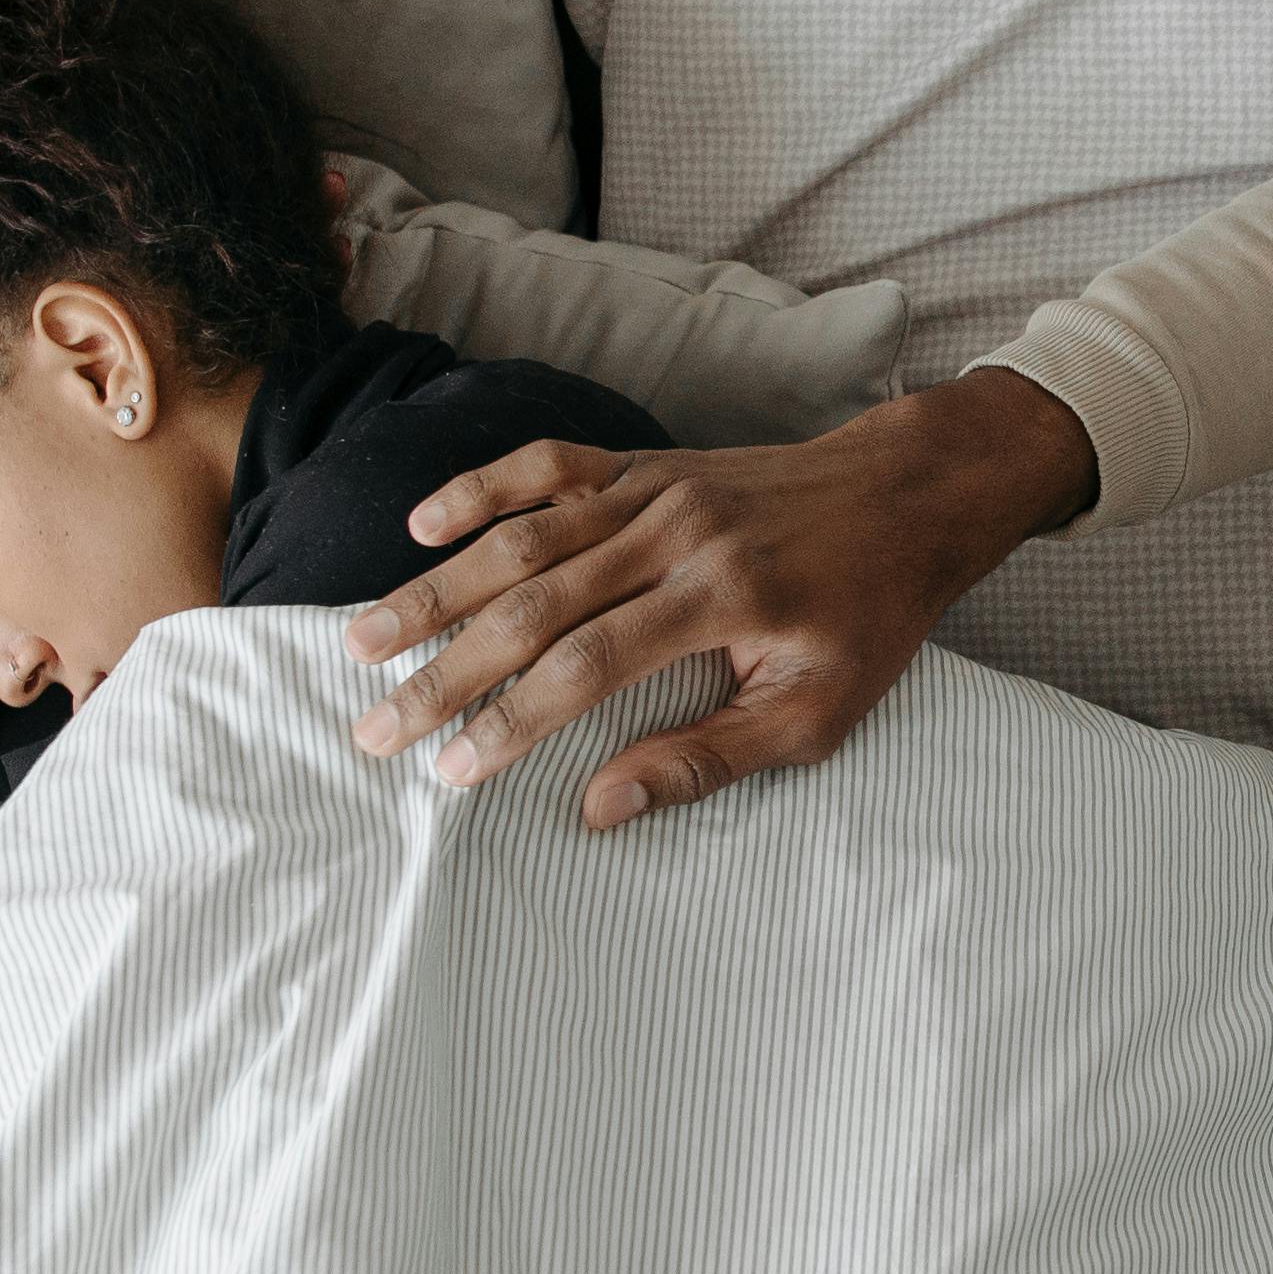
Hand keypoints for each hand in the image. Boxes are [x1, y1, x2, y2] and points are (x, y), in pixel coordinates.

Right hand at [341, 367, 1098, 823]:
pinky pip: (547, 467)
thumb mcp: (817, 712)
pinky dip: (478, 490)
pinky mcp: (648, 466)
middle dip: (444, 672)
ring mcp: (655, 491)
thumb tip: (598, 807)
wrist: (909, 495)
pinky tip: (420, 526)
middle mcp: (673, 536)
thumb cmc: (870, 615)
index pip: (585, 669)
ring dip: (434, 591)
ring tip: (363, 642)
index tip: (448, 771)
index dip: (509, 723)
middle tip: (375, 728)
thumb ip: (708, 758)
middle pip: (531, 605)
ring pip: (520, 538)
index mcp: (720, 600)